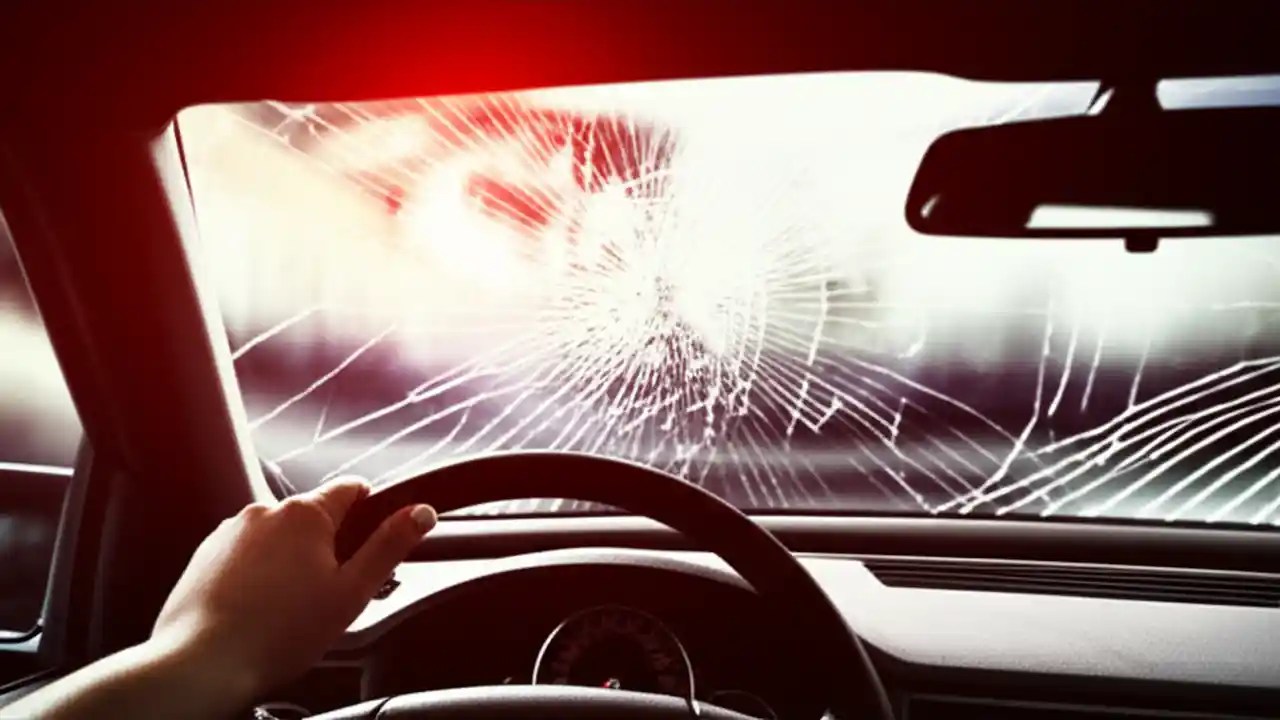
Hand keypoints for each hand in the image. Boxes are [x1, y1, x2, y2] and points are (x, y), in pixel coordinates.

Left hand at [150, 478, 436, 703]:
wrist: (203, 664)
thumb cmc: (278, 634)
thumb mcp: (352, 591)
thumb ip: (389, 545)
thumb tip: (421, 512)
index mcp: (306, 514)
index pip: (352, 489)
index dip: (370, 513)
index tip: (372, 542)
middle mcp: (265, 511)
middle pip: (314, 518)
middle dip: (327, 549)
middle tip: (330, 594)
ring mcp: (230, 532)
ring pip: (278, 538)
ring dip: (289, 562)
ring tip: (288, 610)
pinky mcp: (205, 555)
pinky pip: (245, 556)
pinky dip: (256, 576)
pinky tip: (258, 610)